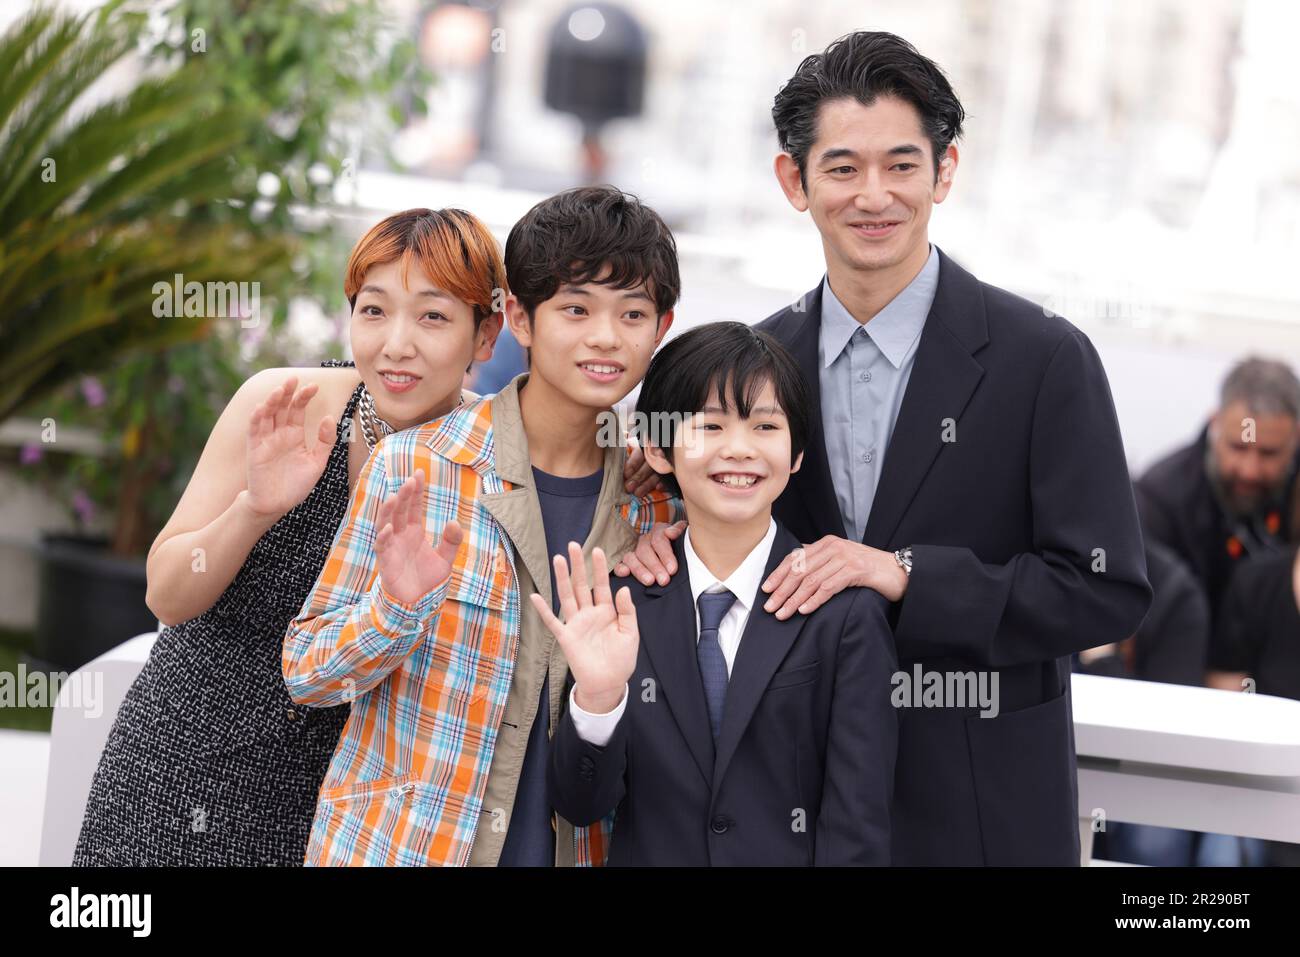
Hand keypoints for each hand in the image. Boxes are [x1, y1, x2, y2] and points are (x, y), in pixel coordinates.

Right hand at [246, 376, 334, 518]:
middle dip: (287, 392)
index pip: (298, 409)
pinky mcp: (255, 449)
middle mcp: (279, 433)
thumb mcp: (317, 462)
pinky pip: (254, 430)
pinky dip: (257, 418)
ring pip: (267, 414)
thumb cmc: (297, 485)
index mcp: (295, 434)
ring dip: (272, 401)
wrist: (277, 504)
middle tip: (294, 378)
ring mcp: (266, 439)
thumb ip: (325, 441)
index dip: (304, 397)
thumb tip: (329, 417)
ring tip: (280, 390)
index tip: (314, 386)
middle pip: (282, 407)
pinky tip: (263, 408)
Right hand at [375, 469, 462, 604]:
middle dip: (403, 495)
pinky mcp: (386, 562)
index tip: (419, 473)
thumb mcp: (446, 559)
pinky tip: (389, 528)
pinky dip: (384, 537)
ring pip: (386, 524)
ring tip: (393, 496)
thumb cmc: (427, 580)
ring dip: (388, 511)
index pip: (413, 506)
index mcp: (414, 531)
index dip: (415, 490)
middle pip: (399, 511)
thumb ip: (451, 541)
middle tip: (410, 480)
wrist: (417, 604)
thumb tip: (454, 521)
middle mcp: (400, 536)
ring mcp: (391, 547)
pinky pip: (382, 547)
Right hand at [531, 543, 637, 713]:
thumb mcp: (630, 634)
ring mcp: (576, 624)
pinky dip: (543, 610)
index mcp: (606, 611)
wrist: (609, 684)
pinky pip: (553, 622)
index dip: (599, 568)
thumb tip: (622, 588)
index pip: (601, 585)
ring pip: (567, 596)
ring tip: (558, 559)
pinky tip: (535, 596)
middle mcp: (589, 614)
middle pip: (581, 585)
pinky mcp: (566, 637)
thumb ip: (627, 611)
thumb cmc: (621, 660)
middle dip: (578, 565)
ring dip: (562, 578)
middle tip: (573, 545)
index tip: (597, 550)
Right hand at [613, 520, 686, 585]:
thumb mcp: (683, 537)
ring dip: (640, 570)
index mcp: (658, 531)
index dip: (666, 555)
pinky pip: (620, 564)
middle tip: (664, 580)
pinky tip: (625, 573)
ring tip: (650, 581)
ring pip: (632, 558)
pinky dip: (620, 568)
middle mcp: (645, 540)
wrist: (676, 555)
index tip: (672, 570)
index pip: (659, 540)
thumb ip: (679, 530)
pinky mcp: (627, 564)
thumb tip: (671, 532)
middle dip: (655, 566)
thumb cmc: (680, 548)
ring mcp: (635, 552)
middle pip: (645, 551)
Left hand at [622, 444, 663, 498]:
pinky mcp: (669, 473)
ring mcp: (663, 463)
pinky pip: (668, 478)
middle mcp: (654, 453)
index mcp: (644, 445)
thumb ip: (623, 445)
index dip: (633, 464)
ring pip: (656, 473)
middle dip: (638, 477)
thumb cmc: (634, 449)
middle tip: (629, 487)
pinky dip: (664, 483)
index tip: (626, 474)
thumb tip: (618, 442)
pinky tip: (659, 489)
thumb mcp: (628, 444)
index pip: (639, 454)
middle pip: (647, 465)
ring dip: (647, 484)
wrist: (651, 450)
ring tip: (637, 493)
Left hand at [760, 536, 908, 619]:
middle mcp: (833, 547)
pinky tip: (804, 610)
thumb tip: (794, 576)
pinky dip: (814, 600)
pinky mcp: (856, 570)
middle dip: (782, 590)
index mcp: (826, 543)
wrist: (898, 571)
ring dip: (794, 599)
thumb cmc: (867, 570)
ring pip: (812, 580)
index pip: (795, 558)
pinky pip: (829, 587)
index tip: (765, 590)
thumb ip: (820, 565)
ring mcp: (845, 557)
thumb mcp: (840, 563)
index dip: (778, 574)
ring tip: (783, 613)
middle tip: (770, 607)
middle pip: (800, 570)